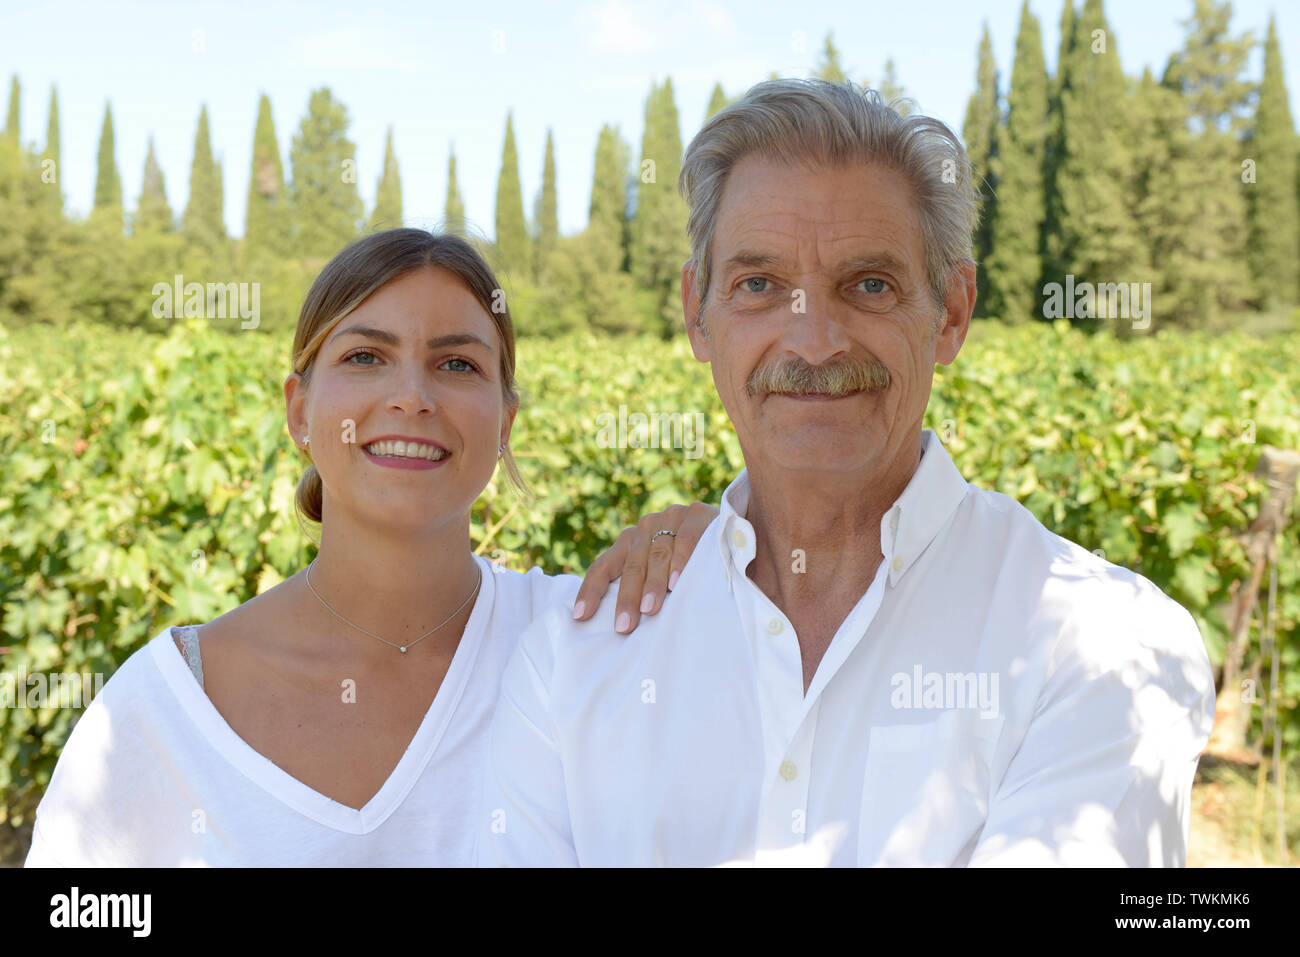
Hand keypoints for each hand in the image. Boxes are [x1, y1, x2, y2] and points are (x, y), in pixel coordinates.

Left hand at [572, 501, 719, 633]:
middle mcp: (645, 527)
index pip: (603, 566)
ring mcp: (671, 516)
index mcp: (629, 542)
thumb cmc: (691, 567)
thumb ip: (640, 589)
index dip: (590, 591)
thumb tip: (618, 630)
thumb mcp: (660, 575)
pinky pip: (686, 539)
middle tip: (624, 626)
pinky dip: (680, 562)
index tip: (580, 618)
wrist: (731, 531)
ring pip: (657, 554)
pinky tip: (677, 583)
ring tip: (650, 610)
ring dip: (653, 584)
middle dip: (627, 598)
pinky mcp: (698, 513)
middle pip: (631, 565)